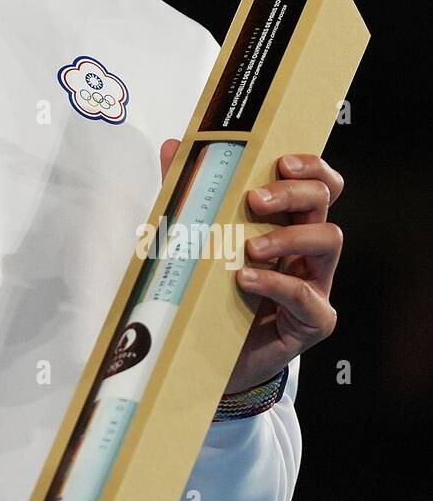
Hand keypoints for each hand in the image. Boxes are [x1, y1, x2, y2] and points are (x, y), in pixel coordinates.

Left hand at [159, 140, 343, 395]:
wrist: (208, 354)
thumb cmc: (211, 291)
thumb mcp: (196, 235)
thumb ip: (188, 193)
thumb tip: (173, 147)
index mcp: (287, 222)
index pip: (317, 183)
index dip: (310, 166)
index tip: (280, 161)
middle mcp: (307, 248)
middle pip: (323, 201)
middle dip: (294, 192)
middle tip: (255, 199)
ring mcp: (315, 284)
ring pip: (328, 241)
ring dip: (289, 236)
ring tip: (250, 246)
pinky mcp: (312, 320)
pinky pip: (307, 297)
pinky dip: (277, 283)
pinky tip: (246, 279)